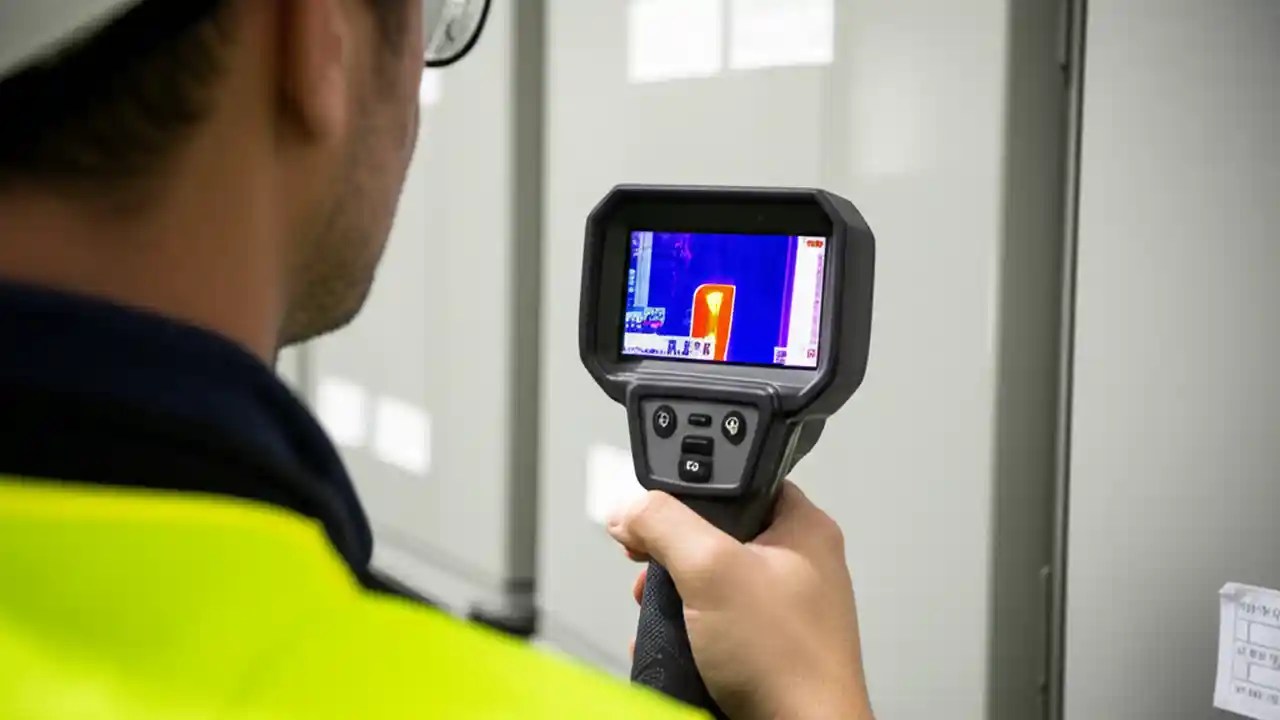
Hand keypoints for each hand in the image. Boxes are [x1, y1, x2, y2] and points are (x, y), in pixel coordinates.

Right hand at [608, 482, 873, 719]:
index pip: (741, 482)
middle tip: (651, 565)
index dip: (692, 490)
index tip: (655, 509)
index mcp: (804, 528)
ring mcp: (783, 610)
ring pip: (711, 583)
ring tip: (660, 610)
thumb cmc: (787, 661)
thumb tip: (632, 508)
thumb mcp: (712, 570)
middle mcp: (799, 565)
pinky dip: (687, 633)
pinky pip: (714, 625)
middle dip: (672, 553)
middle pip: (716, 534)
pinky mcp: (766, 648)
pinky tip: (673, 644)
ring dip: (674, 597)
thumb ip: (666, 525)